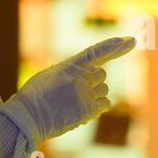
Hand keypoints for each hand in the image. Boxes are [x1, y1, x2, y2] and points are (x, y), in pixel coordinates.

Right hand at [3, 36, 135, 142]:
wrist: (27, 117)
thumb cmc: (34, 97)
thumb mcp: (49, 75)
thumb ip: (70, 72)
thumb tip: (89, 74)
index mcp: (69, 65)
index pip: (97, 52)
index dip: (115, 46)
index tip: (131, 41)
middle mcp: (80, 77)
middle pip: (101, 74)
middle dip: (94, 81)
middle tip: (77, 91)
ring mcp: (84, 93)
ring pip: (104, 89)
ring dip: (94, 95)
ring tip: (74, 103)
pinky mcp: (87, 109)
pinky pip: (105, 103)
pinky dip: (98, 106)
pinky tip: (84, 110)